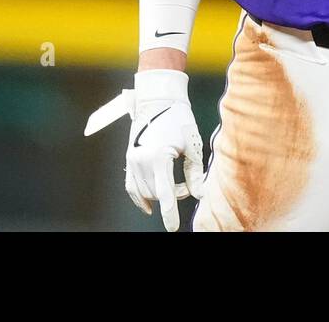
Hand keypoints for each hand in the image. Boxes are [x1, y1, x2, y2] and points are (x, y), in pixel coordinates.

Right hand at [84, 69, 204, 230]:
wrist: (158, 99)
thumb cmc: (178, 118)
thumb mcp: (192, 145)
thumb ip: (194, 173)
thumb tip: (199, 195)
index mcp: (160, 157)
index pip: (165, 194)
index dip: (170, 214)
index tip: (173, 228)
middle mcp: (142, 161)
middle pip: (156, 194)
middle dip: (173, 195)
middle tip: (187, 184)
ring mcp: (132, 160)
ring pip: (145, 192)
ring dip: (160, 193)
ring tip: (175, 180)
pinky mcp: (129, 158)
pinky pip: (132, 187)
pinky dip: (140, 197)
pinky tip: (149, 206)